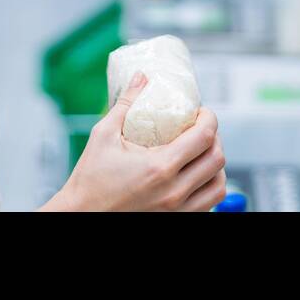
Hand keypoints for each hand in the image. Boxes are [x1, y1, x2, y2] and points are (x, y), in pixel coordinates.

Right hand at [48, 73, 226, 211]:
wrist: (81, 216)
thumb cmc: (89, 180)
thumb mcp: (103, 135)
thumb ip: (126, 103)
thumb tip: (141, 77)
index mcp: (159, 167)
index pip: (204, 137)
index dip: (209, 118)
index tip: (201, 112)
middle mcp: (174, 192)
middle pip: (217, 159)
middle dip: (214, 138)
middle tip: (200, 129)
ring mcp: (177, 211)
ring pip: (218, 185)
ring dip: (214, 165)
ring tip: (200, 153)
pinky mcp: (176, 221)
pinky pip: (208, 204)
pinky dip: (207, 187)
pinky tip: (194, 176)